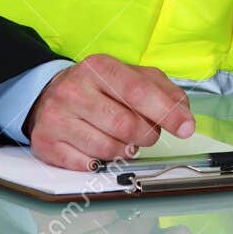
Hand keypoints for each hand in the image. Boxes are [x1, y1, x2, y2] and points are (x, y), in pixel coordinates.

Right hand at [22, 53, 195, 169]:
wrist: (48, 95)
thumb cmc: (98, 88)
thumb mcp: (131, 77)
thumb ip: (163, 92)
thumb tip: (185, 117)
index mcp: (100, 67)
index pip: (138, 92)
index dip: (166, 112)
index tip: (186, 128)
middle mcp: (74, 89)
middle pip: (126, 125)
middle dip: (146, 135)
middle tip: (145, 133)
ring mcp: (57, 117)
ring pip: (108, 149)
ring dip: (124, 151)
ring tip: (121, 140)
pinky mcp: (46, 143)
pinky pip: (86, 166)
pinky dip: (101, 163)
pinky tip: (98, 149)